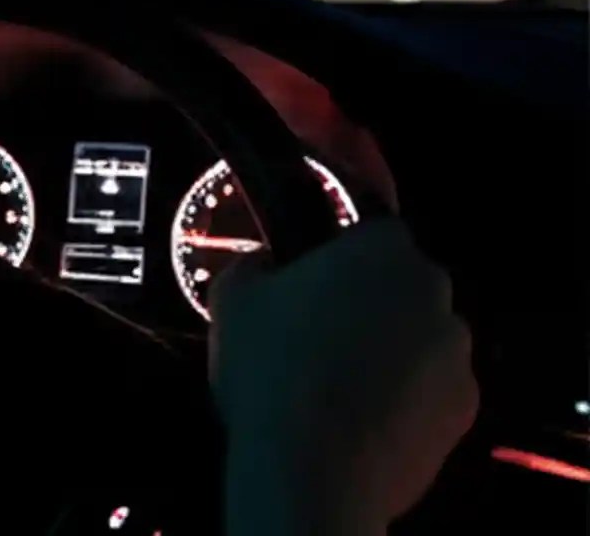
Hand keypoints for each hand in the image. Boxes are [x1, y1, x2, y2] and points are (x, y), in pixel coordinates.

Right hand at [209, 219, 476, 532]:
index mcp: (381, 249)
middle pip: (401, 285)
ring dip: (388, 352)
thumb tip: (266, 264)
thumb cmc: (271, 369)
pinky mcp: (465, 409)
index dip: (340, 252)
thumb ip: (255, 265)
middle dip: (368, 303)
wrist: (312, 472)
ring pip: (419, 339)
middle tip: (317, 334)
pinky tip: (361, 420)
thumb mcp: (233, 300)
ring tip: (337, 386)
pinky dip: (405, 400)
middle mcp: (434, 292)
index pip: (372, 226)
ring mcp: (457, 355)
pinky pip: (430, 391)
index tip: (311, 279)